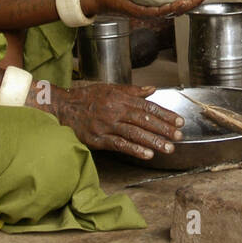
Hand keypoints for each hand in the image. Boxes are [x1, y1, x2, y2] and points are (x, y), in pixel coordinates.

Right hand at [43, 83, 185, 159]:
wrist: (62, 108)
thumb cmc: (86, 98)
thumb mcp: (109, 88)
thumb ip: (132, 91)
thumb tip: (152, 89)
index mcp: (120, 97)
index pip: (148, 106)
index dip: (165, 114)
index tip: (179, 121)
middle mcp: (115, 110)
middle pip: (144, 120)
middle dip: (164, 128)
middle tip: (179, 136)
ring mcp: (107, 125)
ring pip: (135, 133)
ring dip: (154, 141)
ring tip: (169, 147)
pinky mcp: (99, 139)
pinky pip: (120, 145)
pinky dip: (134, 150)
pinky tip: (147, 154)